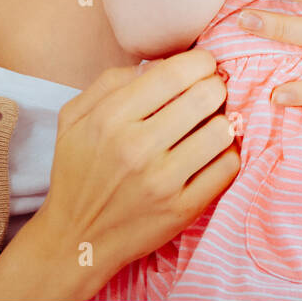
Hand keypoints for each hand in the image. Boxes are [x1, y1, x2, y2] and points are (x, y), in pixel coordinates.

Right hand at [23, 50, 239, 297]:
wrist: (76, 239)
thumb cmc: (78, 172)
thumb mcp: (74, 118)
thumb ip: (110, 81)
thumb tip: (156, 64)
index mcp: (110, 119)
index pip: (174, 72)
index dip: (199, 61)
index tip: (203, 64)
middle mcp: (137, 148)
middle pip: (205, 95)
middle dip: (214, 86)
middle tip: (208, 92)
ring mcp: (162, 181)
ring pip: (222, 130)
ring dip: (221, 121)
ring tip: (209, 124)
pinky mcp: (182, 209)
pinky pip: (227, 166)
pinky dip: (225, 154)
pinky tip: (210, 153)